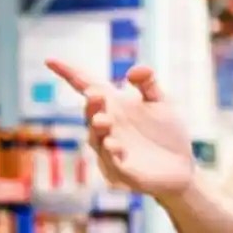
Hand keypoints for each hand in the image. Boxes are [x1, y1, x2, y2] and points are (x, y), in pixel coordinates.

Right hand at [46, 59, 194, 197]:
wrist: (182, 168)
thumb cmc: (167, 134)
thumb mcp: (161, 104)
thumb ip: (148, 84)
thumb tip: (133, 70)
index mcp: (115, 106)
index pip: (87, 86)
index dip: (69, 74)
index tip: (50, 61)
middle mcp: (108, 127)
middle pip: (91, 114)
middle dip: (92, 105)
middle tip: (95, 95)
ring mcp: (111, 151)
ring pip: (97, 140)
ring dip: (98, 129)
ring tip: (104, 120)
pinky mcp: (122, 172)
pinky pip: (112, 163)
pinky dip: (111, 154)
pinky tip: (115, 145)